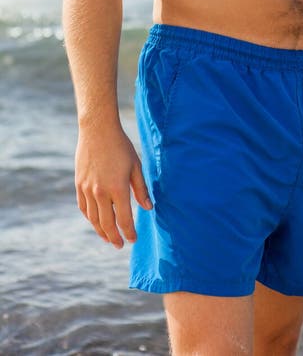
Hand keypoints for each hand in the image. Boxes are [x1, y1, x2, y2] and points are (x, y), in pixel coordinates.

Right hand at [75, 124, 152, 247]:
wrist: (97, 130)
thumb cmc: (121, 147)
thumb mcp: (136, 166)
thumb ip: (141, 189)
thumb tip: (148, 208)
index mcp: (118, 189)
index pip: (124, 219)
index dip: (129, 232)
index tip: (133, 239)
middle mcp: (100, 192)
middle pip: (107, 224)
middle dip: (114, 237)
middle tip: (120, 245)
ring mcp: (87, 189)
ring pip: (93, 219)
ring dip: (101, 231)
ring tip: (108, 237)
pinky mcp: (79, 184)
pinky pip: (83, 207)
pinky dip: (90, 218)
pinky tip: (96, 221)